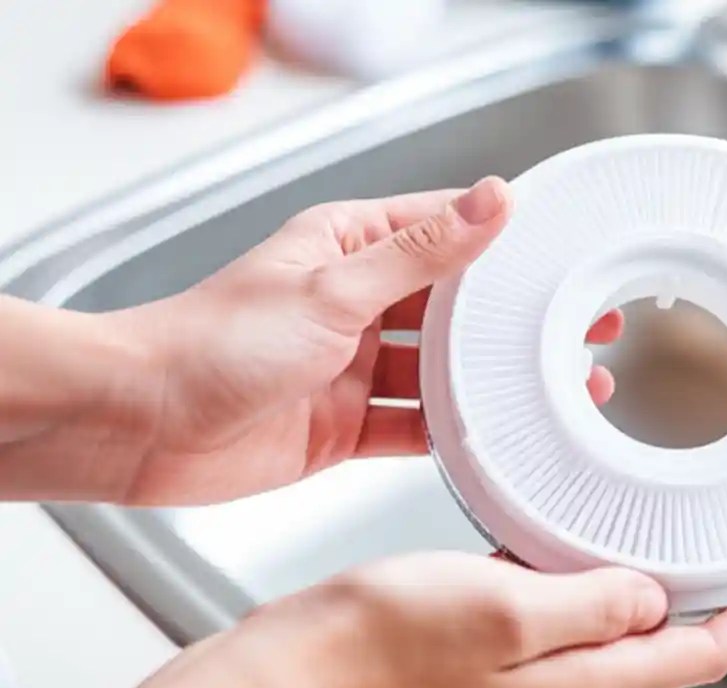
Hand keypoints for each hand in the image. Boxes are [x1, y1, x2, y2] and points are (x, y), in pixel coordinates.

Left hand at [101, 177, 619, 503]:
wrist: (140, 424)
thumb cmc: (210, 341)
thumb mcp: (331, 289)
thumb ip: (419, 253)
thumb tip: (490, 203)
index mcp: (350, 248)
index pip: (445, 230)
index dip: (506, 239)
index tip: (565, 248)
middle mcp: (357, 304)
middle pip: (455, 308)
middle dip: (516, 321)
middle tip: (582, 326)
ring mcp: (354, 367)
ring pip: (443, 373)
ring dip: (495, 382)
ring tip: (559, 386)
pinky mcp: (346, 425)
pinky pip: (415, 428)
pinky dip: (454, 436)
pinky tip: (496, 440)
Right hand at [107, 553, 726, 687]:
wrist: (300, 672)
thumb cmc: (381, 645)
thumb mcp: (505, 609)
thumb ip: (591, 603)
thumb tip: (656, 598)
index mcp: (577, 677)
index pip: (699, 653)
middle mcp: (558, 681)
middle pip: (668, 645)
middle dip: (721, 607)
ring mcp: (523, 666)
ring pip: (620, 628)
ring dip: (663, 592)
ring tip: (691, 552)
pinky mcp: (488, 644)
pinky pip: (564, 610)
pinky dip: (595, 580)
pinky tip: (583, 548)